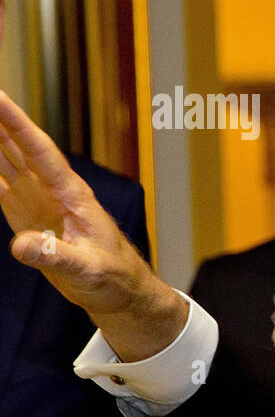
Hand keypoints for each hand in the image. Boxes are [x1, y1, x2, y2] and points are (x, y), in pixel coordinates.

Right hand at [0, 90, 187, 360]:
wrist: (120, 292)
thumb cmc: (114, 278)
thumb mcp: (88, 269)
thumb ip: (56, 256)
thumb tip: (21, 246)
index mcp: (73, 195)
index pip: (39, 152)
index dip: (17, 124)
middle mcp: (54, 192)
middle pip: (20, 149)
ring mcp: (40, 204)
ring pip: (9, 163)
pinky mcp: (30, 219)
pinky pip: (2, 189)